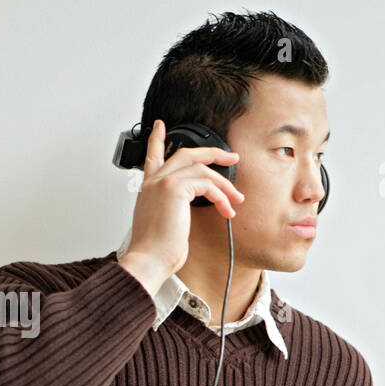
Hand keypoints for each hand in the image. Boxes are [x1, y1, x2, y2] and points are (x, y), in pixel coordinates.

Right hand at [119, 119, 244, 295]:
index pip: (151, 157)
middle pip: (185, 153)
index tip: (160, 126)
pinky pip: (207, 183)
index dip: (156, 140)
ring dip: (224, 184)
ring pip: (201, 168)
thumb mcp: (163, 222)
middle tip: (231, 157)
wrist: (149, 259)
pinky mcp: (175, 189)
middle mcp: (153, 182)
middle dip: (212, 153)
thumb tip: (192, 205)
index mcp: (148, 189)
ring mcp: (163, 183)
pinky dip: (221, 196)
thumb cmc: (156, 248)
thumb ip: (173, 206)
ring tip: (236, 198)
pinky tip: (226, 209)